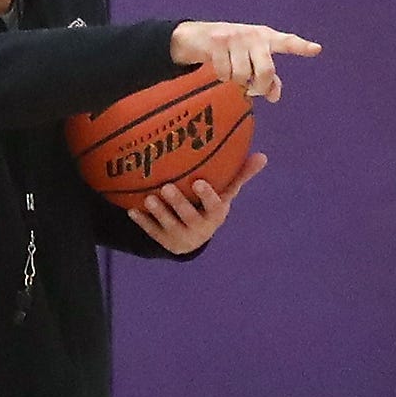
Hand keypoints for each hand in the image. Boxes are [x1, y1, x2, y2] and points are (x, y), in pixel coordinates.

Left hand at [132, 153, 263, 253]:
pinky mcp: (163, 240)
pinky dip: (142, 222)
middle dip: (178, 204)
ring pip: (168, 225)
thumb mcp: (226, 194)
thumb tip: (263, 156)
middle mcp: (199, 228)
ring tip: (148, 198)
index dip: (207, 196)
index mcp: (215, 215)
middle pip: (188, 217)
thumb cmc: (210, 207)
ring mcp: (180, 236)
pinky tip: (132, 210)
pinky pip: (151, 231)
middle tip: (166, 187)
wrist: (194, 239)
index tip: (199, 183)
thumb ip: (241, 175)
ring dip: (158, 212)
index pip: (214, 206)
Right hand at [168, 21, 321, 99]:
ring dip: (238, 81)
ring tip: (233, 72)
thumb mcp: (252, 59)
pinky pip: (225, 74)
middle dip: (260, 86)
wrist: (198, 35)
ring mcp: (235, 38)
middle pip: (266, 70)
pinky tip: (220, 67)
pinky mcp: (217, 43)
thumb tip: (275, 97)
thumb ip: (268, 78)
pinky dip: (223, 77)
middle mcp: (253, 35)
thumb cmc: (233, 50)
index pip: (287, 42)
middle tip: (254, 90)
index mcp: (266, 37)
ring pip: (243, 75)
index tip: (317, 49)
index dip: (301, 47)